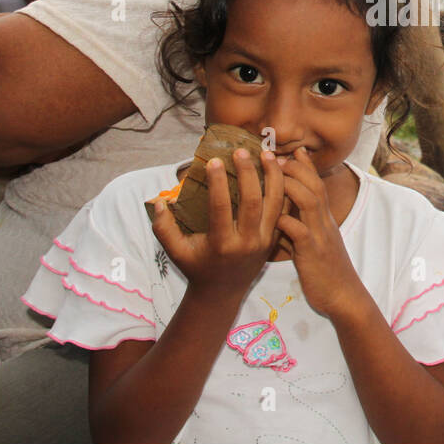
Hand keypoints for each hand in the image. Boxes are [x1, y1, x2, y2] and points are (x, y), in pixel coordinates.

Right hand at [151, 148, 284, 300]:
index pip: (221, 208)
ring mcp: (264, 241)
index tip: (215, 160)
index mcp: (222, 244)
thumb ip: (163, 228)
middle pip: (253, 202)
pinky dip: (285, 189)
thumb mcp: (176, 252)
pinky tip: (280, 169)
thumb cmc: (197, 268)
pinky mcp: (274, 239)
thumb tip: (158, 202)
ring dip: (273, 176)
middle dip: (249, 173)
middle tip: (241, 150)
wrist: (223, 293)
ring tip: (266, 153)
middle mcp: (247, 242)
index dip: (218, 183)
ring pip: (275, 203)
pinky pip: (284, 210)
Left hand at [276, 148, 369, 320]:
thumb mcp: (314, 246)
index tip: (293, 150)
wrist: (344, 297)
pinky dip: (285, 220)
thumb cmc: (326, 273)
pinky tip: (271, 214)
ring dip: (290, 184)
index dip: (306, 167)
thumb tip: (281, 219)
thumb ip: (299, 230)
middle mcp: (325, 223)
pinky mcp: (312, 253)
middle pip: (314, 185)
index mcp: (325, 221)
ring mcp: (320, 236)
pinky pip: (299, 231)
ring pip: (309, 201)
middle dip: (296, 167)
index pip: (318, 186)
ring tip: (273, 173)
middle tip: (276, 154)